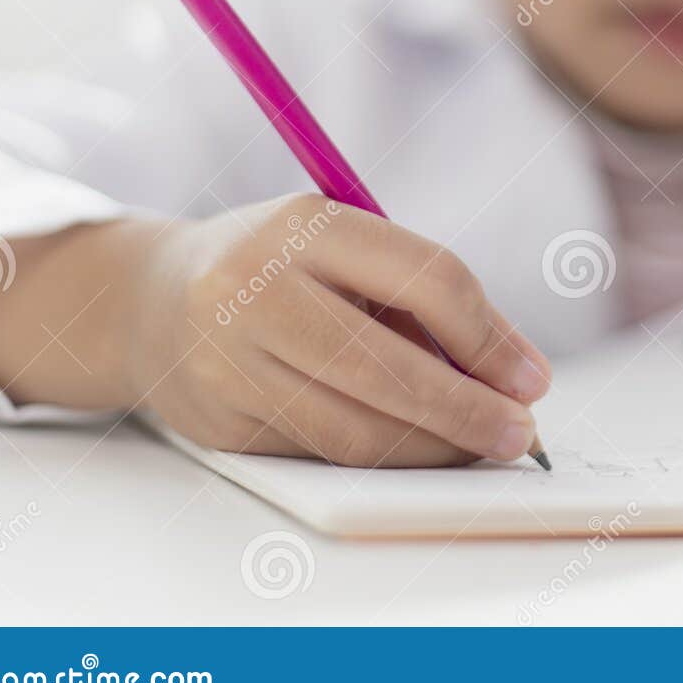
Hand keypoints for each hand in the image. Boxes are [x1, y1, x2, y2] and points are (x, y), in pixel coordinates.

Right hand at [122, 194, 551, 466]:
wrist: (149, 299)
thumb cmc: (283, 268)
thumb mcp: (348, 249)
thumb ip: (429, 298)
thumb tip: (517, 372)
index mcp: (308, 224)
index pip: (428, 280)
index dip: (490, 338)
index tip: (533, 379)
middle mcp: (257, 288)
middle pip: (390, 368)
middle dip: (469, 411)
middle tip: (519, 433)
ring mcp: (228, 359)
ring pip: (356, 429)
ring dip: (432, 448)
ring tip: (478, 447)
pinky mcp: (219, 422)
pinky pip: (321, 452)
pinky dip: (382, 458)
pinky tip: (417, 451)